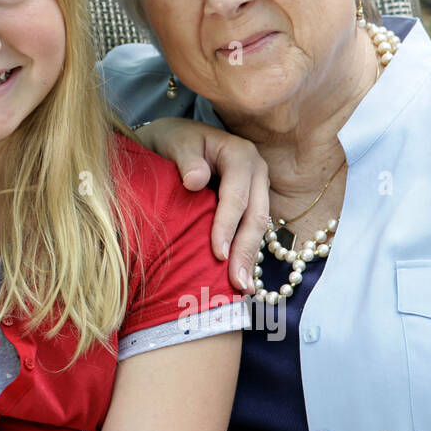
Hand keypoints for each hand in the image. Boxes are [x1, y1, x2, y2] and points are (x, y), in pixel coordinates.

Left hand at [133, 118, 266, 292]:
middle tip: (236, 284)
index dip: (227, 225)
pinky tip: (240, 279)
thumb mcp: (174, 141)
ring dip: (250, 259)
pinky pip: (251, 232)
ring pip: (258, 228)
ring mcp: (257, 190)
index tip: (216, 253)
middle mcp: (256, 172)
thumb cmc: (172, 140)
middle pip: (255, 216)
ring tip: (241, 290)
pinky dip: (245, 255)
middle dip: (245, 251)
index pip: (236, 195)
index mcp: (240, 154)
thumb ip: (185, 158)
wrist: (173, 139)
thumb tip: (195, 181)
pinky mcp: (250, 205)